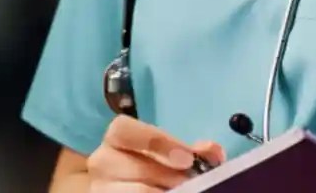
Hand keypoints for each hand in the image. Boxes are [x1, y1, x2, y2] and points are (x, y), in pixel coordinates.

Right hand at [87, 115, 225, 191]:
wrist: (131, 187)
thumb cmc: (152, 170)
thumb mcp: (170, 157)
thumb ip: (192, 152)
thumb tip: (213, 151)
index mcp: (115, 141)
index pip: (124, 130)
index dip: (157, 142)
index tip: (187, 159)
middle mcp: (101, 163)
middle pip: (137, 168)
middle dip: (171, 178)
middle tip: (195, 184)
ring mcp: (101, 189)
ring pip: (136, 192)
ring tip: (186, 192)